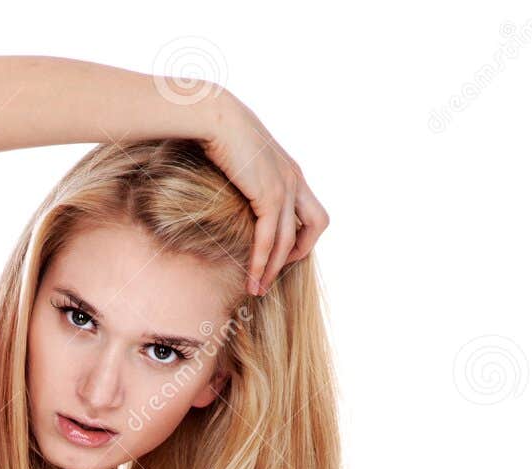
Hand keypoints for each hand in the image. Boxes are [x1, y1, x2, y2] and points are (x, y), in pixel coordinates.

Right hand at [201, 91, 329, 296]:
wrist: (214, 116)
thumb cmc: (218, 132)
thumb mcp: (240, 158)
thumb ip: (247, 176)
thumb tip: (234, 190)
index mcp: (291, 171)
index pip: (311, 212)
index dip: (301, 237)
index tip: (277, 254)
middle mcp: (295, 180)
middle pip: (316, 227)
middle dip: (298, 255)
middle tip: (275, 273)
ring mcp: (285, 187)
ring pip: (289, 241)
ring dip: (273, 269)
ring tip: (257, 289)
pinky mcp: (269, 195)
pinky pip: (269, 239)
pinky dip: (261, 262)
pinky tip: (251, 278)